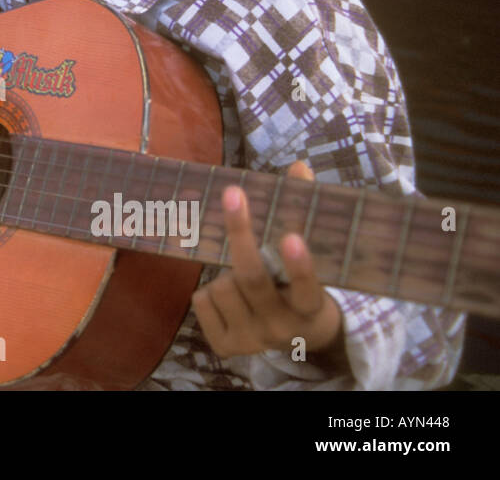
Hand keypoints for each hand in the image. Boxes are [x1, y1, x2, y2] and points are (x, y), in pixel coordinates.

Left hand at [192, 160, 342, 360]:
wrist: (297, 338)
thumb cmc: (299, 286)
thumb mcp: (311, 260)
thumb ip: (302, 213)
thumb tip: (299, 167)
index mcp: (309, 308)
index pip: (306, 288)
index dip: (299, 266)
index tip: (291, 237)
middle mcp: (282, 328)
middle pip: (251, 278)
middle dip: (240, 234)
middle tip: (234, 196)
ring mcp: (252, 341)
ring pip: (221, 286)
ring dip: (225, 272)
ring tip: (244, 280)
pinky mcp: (225, 346)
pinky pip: (201, 300)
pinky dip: (209, 291)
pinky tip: (229, 298)